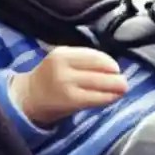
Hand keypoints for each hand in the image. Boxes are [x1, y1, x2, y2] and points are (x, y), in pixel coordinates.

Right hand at [11, 46, 128, 125]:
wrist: (30, 96)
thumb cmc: (52, 77)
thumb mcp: (64, 60)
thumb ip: (85, 60)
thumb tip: (115, 67)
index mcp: (63, 54)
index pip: (94, 56)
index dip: (110, 63)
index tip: (117, 68)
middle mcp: (63, 67)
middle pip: (99, 70)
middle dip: (116, 77)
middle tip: (124, 81)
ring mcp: (66, 84)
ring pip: (98, 84)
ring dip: (115, 87)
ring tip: (122, 90)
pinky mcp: (70, 101)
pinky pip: (95, 98)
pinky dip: (107, 98)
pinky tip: (113, 98)